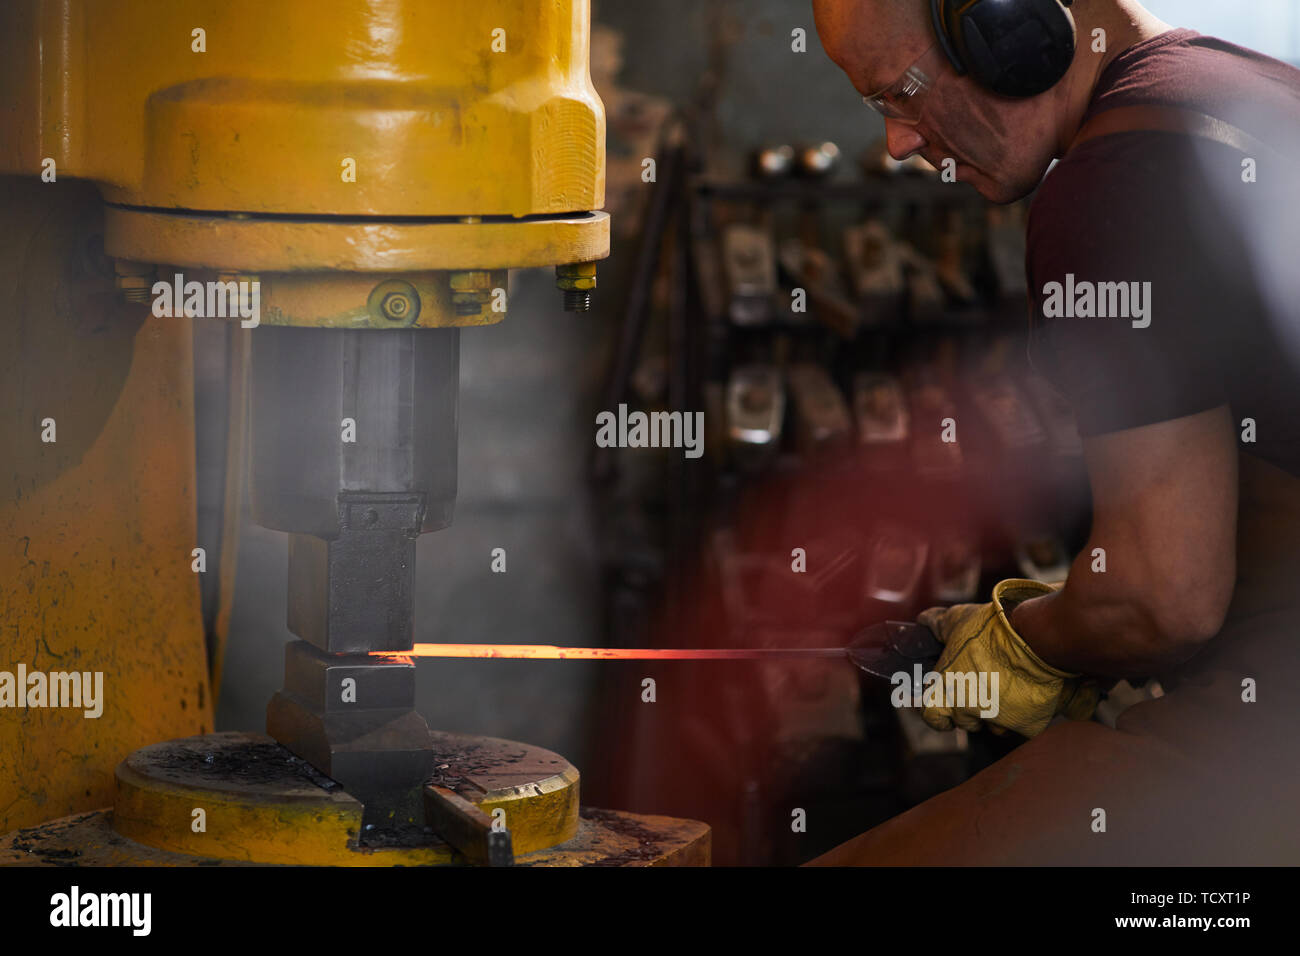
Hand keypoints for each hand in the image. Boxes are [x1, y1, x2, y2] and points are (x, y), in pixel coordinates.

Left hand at [916, 579, 1099, 737]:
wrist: (1033, 639)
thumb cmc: (990, 629)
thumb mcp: (956, 620)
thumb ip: (936, 624)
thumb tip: (923, 621)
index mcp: (946, 689)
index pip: (931, 716)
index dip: (936, 713)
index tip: (943, 707)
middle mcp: (968, 710)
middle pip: (964, 721)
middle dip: (969, 709)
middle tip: (980, 689)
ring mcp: (998, 720)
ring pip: (992, 726)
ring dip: (994, 715)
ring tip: (1004, 690)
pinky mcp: (1026, 725)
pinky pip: (1020, 727)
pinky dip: (1021, 716)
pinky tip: (1025, 696)